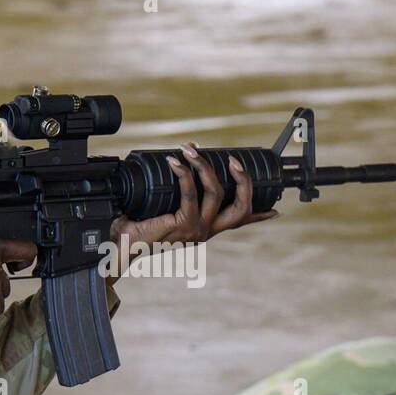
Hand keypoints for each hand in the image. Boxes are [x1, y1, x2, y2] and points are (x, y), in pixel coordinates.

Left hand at [107, 142, 277, 274]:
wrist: (120, 245)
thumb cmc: (136, 228)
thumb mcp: (162, 208)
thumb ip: (173, 191)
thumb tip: (176, 157)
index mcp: (205, 229)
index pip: (238, 222)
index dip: (260, 216)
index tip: (276, 211)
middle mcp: (206, 231)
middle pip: (241, 208)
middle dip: (244, 181)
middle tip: (234, 160)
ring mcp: (196, 230)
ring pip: (217, 193)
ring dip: (205, 166)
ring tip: (191, 150)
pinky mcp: (183, 225)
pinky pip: (190, 192)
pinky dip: (183, 173)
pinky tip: (174, 162)